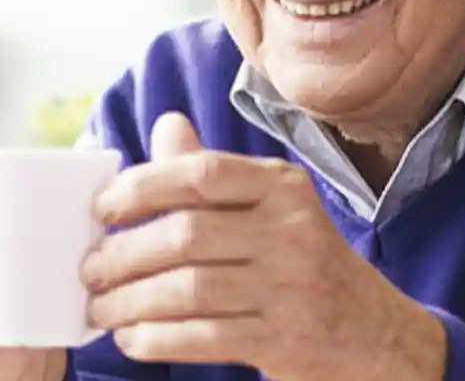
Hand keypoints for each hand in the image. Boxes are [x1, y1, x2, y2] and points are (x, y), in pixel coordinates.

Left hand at [81, 113, 445, 380]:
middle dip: (123, 255)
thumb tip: (164, 124)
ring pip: (188, 290)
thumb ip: (214, 172)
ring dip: (130, 302)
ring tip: (99, 309)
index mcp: (283, 187)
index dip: (143, 186)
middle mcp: (292, 231)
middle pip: (187, 235)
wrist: (376, 334)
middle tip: (88, 270)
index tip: (101, 208)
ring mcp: (293, 288)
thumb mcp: (273, 207)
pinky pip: (203, 338)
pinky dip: (156, 339)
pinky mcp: (286, 340)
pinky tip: (132, 338)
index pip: (203, 173)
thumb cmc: (305, 261)